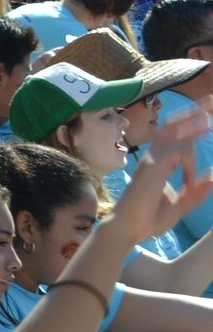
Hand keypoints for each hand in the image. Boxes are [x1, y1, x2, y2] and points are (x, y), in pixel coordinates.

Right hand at [103, 100, 212, 247]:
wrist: (128, 230)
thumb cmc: (147, 219)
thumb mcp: (179, 206)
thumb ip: (195, 193)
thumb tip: (212, 179)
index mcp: (158, 164)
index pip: (175, 140)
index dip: (192, 140)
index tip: (203, 146)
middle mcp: (153, 158)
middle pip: (172, 128)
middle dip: (192, 114)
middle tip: (209, 101)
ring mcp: (152, 162)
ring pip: (173, 134)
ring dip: (191, 122)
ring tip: (207, 110)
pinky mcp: (153, 170)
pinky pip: (174, 152)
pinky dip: (189, 154)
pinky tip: (198, 151)